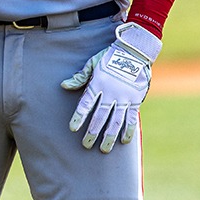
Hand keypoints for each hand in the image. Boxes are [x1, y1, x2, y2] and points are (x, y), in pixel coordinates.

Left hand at [62, 22, 160, 152]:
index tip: (73, 129)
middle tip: (86, 144)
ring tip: (103, 149)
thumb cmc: (111, 55)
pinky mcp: (136, 99)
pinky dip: (128, 130)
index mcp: (98, 84)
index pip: (85, 104)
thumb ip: (80, 77)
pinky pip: (132, 118)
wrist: (135, 50)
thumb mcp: (93, 63)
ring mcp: (124, 97)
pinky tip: (124, 141)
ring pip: (115, 121)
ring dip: (109, 136)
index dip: (79, 117)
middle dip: (92, 132)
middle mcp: (110, 93)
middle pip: (99, 117)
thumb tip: (64, 85)